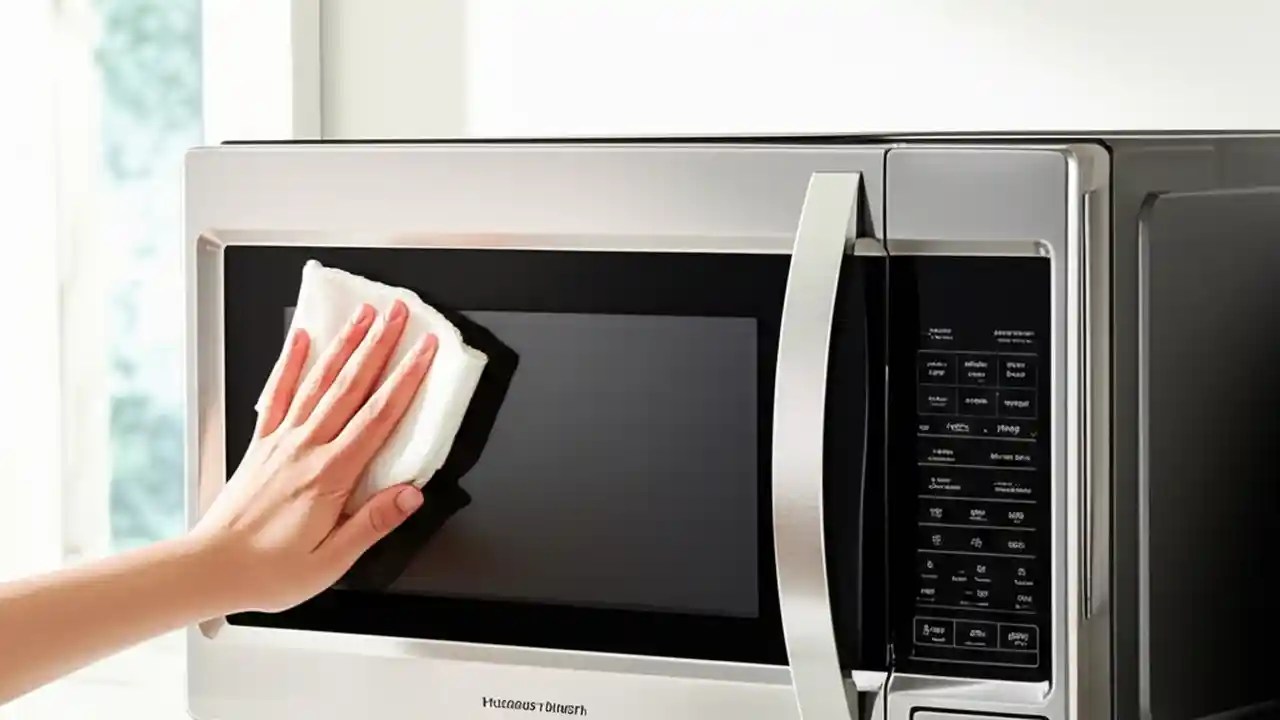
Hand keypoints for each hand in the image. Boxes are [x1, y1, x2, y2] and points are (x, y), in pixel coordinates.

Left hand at [193, 300, 437, 612]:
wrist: (209, 569)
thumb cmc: (269, 571)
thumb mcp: (331, 561)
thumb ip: (373, 523)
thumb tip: (411, 494)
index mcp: (330, 476)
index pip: (379, 416)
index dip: (407, 378)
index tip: (425, 350)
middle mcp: (306, 449)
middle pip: (351, 386)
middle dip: (380, 344)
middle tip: (400, 313)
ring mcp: (281, 441)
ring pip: (319, 381)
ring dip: (344, 344)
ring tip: (363, 314)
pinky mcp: (261, 444)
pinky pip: (277, 394)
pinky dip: (290, 363)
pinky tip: (302, 340)